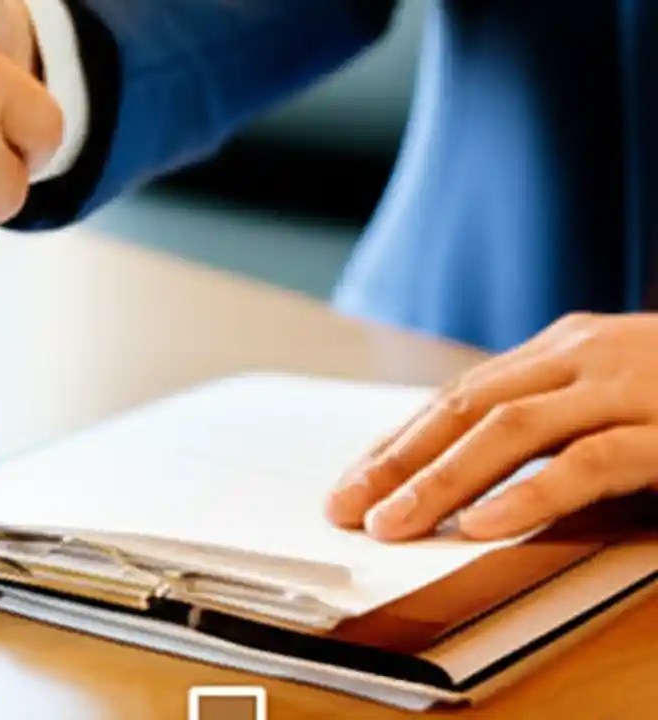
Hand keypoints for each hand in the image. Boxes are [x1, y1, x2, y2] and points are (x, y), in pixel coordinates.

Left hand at [326, 312, 657, 540]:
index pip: (459, 398)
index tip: (351, 484)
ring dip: (441, 480)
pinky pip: (589, 461)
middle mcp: (583, 359)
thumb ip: (555, 427)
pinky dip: (530, 493)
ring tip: (392, 524)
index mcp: (563, 351)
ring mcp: (625, 389)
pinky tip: (482, 523)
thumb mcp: (619, 399)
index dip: (399, 444)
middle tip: (345, 507)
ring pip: (511, 429)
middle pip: (466, 409)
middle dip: (397, 461)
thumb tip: (475, 481)